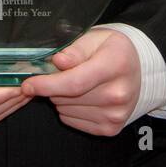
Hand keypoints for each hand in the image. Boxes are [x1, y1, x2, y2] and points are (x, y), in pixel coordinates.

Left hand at [18, 27, 140, 135]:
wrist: (137, 70)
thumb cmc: (111, 50)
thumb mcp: (94, 38)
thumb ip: (75, 49)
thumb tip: (58, 61)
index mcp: (115, 65)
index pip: (74, 82)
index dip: (47, 85)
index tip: (28, 84)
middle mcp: (118, 93)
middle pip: (67, 97)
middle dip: (53, 86)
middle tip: (61, 73)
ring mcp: (116, 114)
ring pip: (66, 110)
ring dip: (61, 98)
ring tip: (76, 84)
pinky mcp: (110, 128)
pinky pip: (72, 121)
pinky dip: (68, 110)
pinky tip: (82, 97)